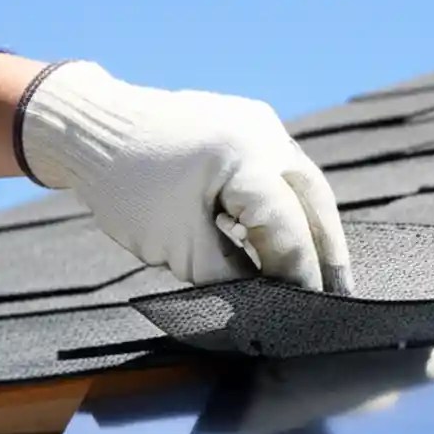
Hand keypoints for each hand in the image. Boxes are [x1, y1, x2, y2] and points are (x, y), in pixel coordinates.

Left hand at [16, 61, 353, 292]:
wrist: (91, 129)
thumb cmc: (127, 188)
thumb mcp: (179, 247)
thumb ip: (229, 278)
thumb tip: (265, 305)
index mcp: (243, 157)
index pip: (288, 226)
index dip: (300, 273)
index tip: (306, 311)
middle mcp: (262, 133)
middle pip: (314, 200)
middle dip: (329, 252)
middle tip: (341, 295)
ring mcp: (258, 123)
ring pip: (303, 183)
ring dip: (313, 228)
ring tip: (322, 274)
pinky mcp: (247, 124)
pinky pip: (281, 170)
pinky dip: (290, 206)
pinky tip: (289, 238)